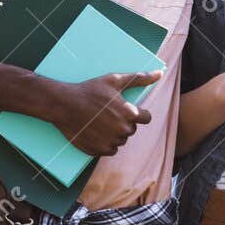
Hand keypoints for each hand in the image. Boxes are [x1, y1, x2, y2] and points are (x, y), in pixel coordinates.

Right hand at [44, 70, 160, 157]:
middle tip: (107, 113)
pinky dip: (105, 143)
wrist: (64, 105)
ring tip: (99, 121)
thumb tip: (160, 73)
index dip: (137, 113)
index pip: (146, 118)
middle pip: (131, 129)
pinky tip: (95, 131)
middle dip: (123, 122)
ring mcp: (111, 142)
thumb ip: (140, 78)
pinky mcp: (100, 150)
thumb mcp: (115, 80)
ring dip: (114, 133)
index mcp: (130, 114)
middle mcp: (123, 130)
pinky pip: (110, 150)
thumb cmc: (90, 90)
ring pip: (121, 140)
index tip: (125, 109)